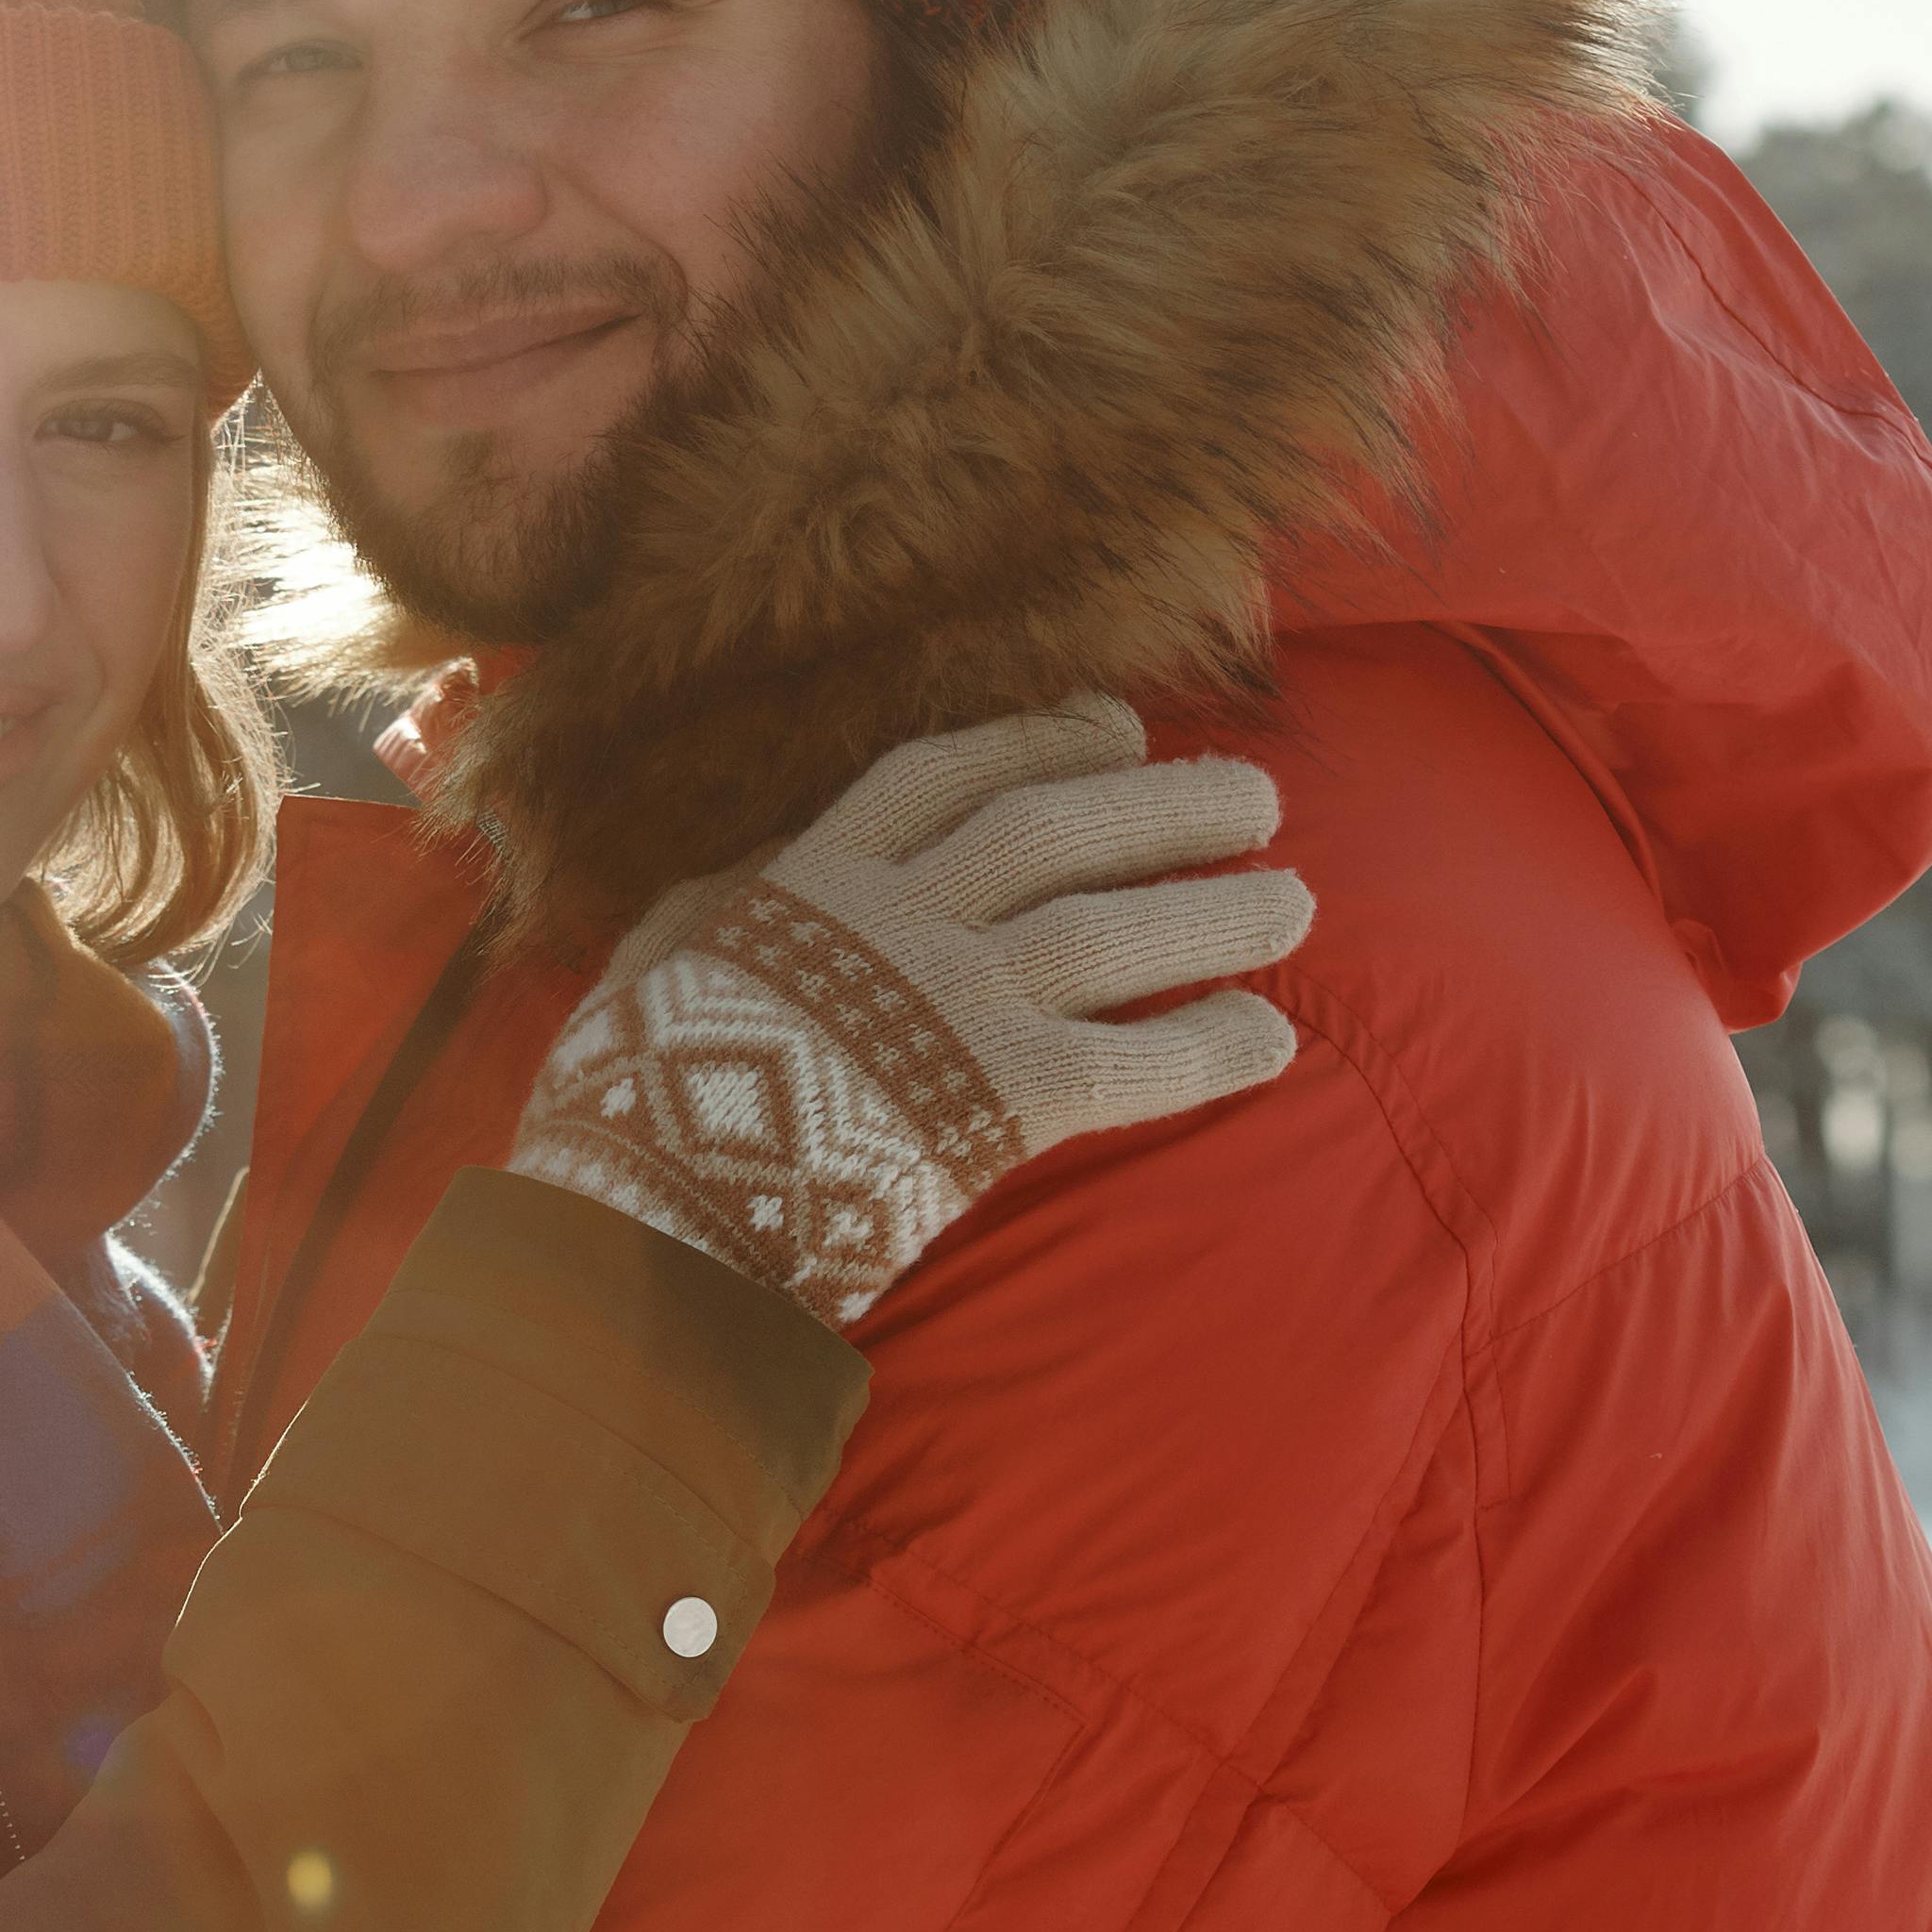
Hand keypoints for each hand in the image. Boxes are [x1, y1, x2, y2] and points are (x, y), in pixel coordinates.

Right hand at [508, 693, 1308, 1327]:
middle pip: (1059, 827)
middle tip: (1257, 799)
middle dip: (1168, 804)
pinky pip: (1131, 1060)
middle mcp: (900, 917)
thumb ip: (722, 905)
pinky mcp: (997, 1097)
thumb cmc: (632, 1092)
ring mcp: (954, 1000)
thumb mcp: (657, 959)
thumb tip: (745, 875)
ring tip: (1299, 902)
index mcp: (816, 876)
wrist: (642, 1204)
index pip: (951, 774)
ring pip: (1114, 928)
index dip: (1043, 740)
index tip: (1116, 727)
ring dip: (1216, 912)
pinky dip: (1209, 1046)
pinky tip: (1274, 1037)